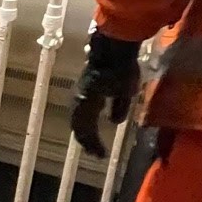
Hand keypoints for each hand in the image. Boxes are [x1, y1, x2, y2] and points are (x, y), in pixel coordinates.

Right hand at [70, 29, 142, 158]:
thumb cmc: (120, 68)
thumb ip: (119, 108)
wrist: (113, 46)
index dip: (93, 144)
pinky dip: (83, 120)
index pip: (86, 129)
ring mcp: (78, 92)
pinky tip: (90, 122)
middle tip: (95, 152)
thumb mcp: (125, 91)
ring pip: (76, 117)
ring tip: (91, 141)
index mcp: (87, 102)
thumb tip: (113, 122)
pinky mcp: (82, 86)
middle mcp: (78, 99)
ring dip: (82, 131)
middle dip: (86, 140)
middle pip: (77, 125)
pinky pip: (78, 109)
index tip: (101, 156)